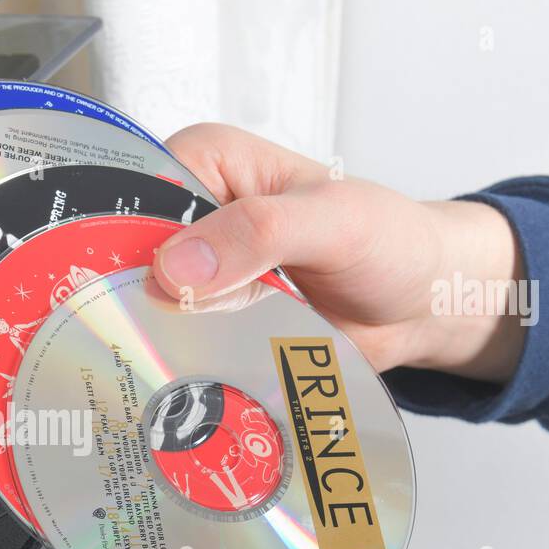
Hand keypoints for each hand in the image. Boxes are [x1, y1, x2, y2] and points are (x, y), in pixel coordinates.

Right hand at [151, 124, 526, 383]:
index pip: (138, 191)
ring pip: (146, 309)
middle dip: (134, 297)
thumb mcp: (333, 222)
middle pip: (129, 256)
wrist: (421, 303)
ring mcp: (197, 278)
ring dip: (158, 341)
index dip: (127, 237)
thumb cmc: (389, 240)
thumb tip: (178, 268)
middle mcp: (193, 217)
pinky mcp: (209, 325)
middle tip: (149, 336)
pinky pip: (178, 347)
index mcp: (211, 164)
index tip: (139, 285)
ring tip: (171, 367)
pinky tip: (188, 385)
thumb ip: (260, 233)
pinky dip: (184, 367)